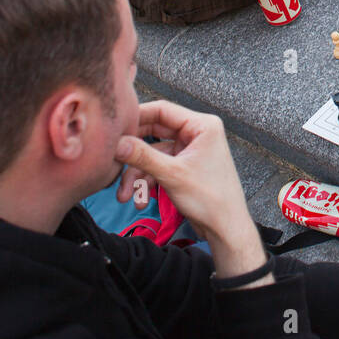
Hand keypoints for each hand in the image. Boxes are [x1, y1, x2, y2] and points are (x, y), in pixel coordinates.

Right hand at [115, 102, 267, 281]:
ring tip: (124, 195)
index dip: (136, 118)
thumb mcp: (172, 175)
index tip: (114, 129)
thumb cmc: (211, 199)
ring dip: (137, 174)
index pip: (163, 110)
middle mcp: (197, 134)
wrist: (225, 227)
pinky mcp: (184, 166)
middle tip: (112, 161)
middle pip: (154, 132)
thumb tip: (117, 143)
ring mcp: (190, 150)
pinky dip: (147, 181)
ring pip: (153, 153)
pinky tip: (139, 200)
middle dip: (133, 152)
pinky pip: (159, 166)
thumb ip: (142, 156)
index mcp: (202, 126)